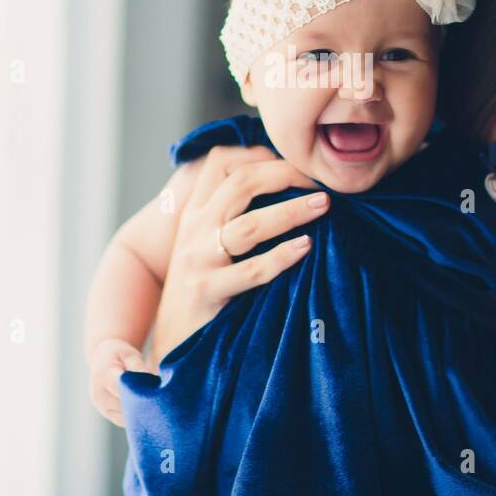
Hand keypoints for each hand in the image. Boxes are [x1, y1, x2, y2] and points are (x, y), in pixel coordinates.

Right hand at [89, 337, 149, 426]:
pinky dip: (135, 416)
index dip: (142, 392)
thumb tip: (151, 378)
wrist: (102, 359)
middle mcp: (99, 395)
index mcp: (103, 377)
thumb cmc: (119, 354)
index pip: (124, 390)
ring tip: (154, 403)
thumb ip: (138, 366)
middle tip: (161, 399)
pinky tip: (145, 408)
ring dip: (140, 412)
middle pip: (125, 407)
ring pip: (125, 417)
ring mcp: (101, 407)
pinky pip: (124, 421)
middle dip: (143, 404)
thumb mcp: (129, 354)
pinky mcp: (106, 414)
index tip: (158, 391)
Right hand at [150, 145, 328, 364]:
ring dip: (291, 212)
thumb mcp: (207, 243)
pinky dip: (282, 256)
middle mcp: (194, 229)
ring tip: (324, 206)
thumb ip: (232, 215)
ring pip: (249, 226)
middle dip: (285, 175)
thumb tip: (288, 188)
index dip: (259, 154)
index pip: (220, 162)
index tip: (296, 161)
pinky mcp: (206, 292)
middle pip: (240, 183)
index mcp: (195, 212)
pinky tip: (306, 247)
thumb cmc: (202, 288)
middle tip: (322, 181)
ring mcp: (198, 260)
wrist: (172, 340)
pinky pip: (251, 271)